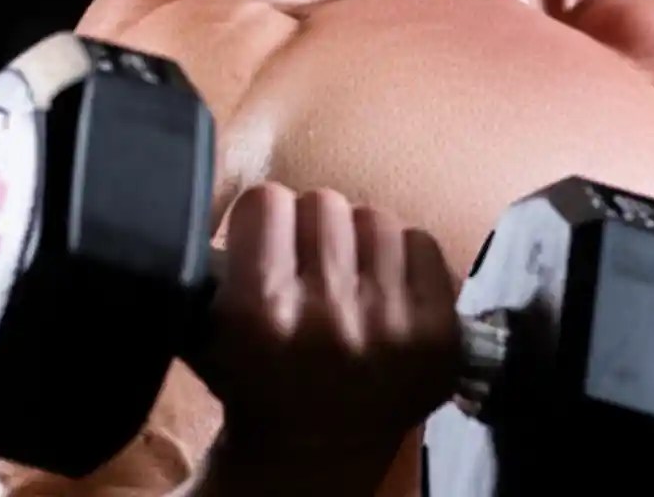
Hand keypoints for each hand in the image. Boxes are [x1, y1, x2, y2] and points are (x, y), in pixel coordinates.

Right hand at [196, 183, 460, 464]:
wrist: (315, 453)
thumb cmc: (260, 382)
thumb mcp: (214, 328)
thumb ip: (226, 261)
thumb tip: (254, 199)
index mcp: (260, 312)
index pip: (267, 201)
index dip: (265, 219)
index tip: (268, 240)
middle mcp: (327, 316)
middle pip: (324, 202)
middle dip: (313, 230)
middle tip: (311, 265)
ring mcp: (391, 325)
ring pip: (376, 218)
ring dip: (360, 242)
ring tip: (351, 279)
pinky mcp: (439, 334)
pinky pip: (423, 244)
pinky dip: (404, 261)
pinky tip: (388, 295)